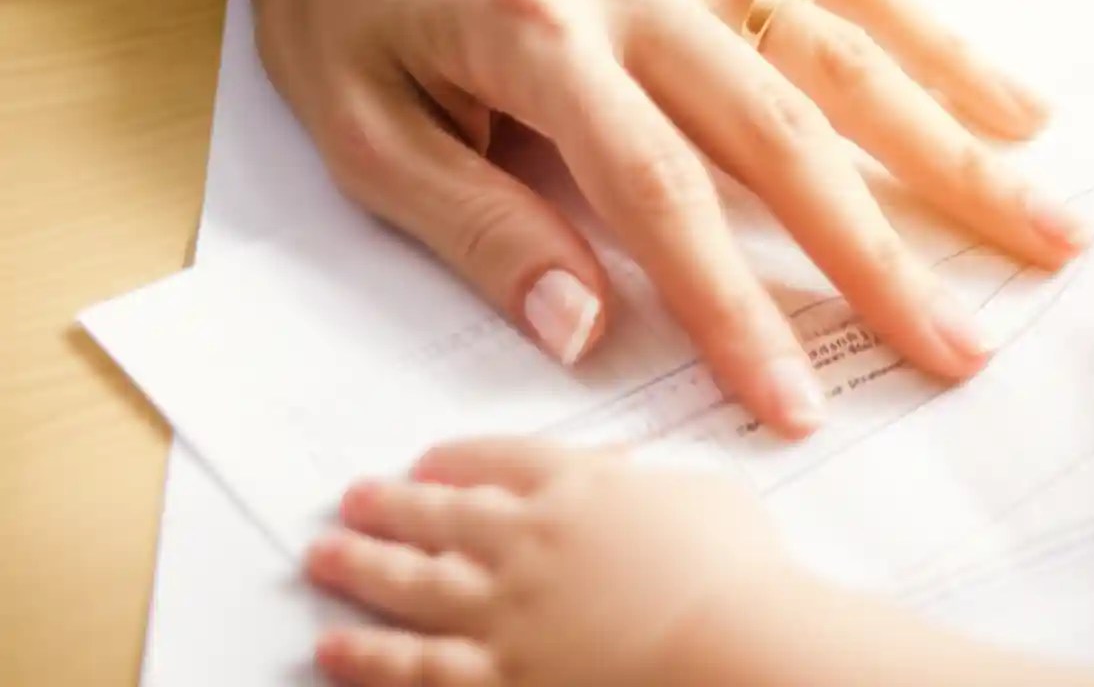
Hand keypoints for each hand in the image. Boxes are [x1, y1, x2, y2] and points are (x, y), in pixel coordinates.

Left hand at [249, 0, 1085, 437]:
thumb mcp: (362, 126)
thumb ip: (474, 223)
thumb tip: (585, 330)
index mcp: (538, 40)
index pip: (662, 200)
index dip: (736, 311)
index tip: (796, 404)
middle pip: (788, 133)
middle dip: (883, 256)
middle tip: (963, 349)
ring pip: (850, 45)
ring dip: (954, 146)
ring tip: (1044, 229)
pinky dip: (939, 38)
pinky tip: (1012, 99)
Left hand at [306, 439, 789, 685]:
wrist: (740, 650)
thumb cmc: (741, 576)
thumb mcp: (707, 498)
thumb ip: (653, 483)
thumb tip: (629, 471)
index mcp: (577, 488)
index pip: (498, 460)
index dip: (456, 459)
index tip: (429, 462)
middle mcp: (526, 540)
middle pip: (440, 513)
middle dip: (390, 505)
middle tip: (353, 498)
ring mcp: (506, 611)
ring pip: (411, 582)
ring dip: (360, 567)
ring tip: (322, 557)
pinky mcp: (500, 679)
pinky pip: (415, 666)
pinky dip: (368, 655)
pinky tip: (333, 647)